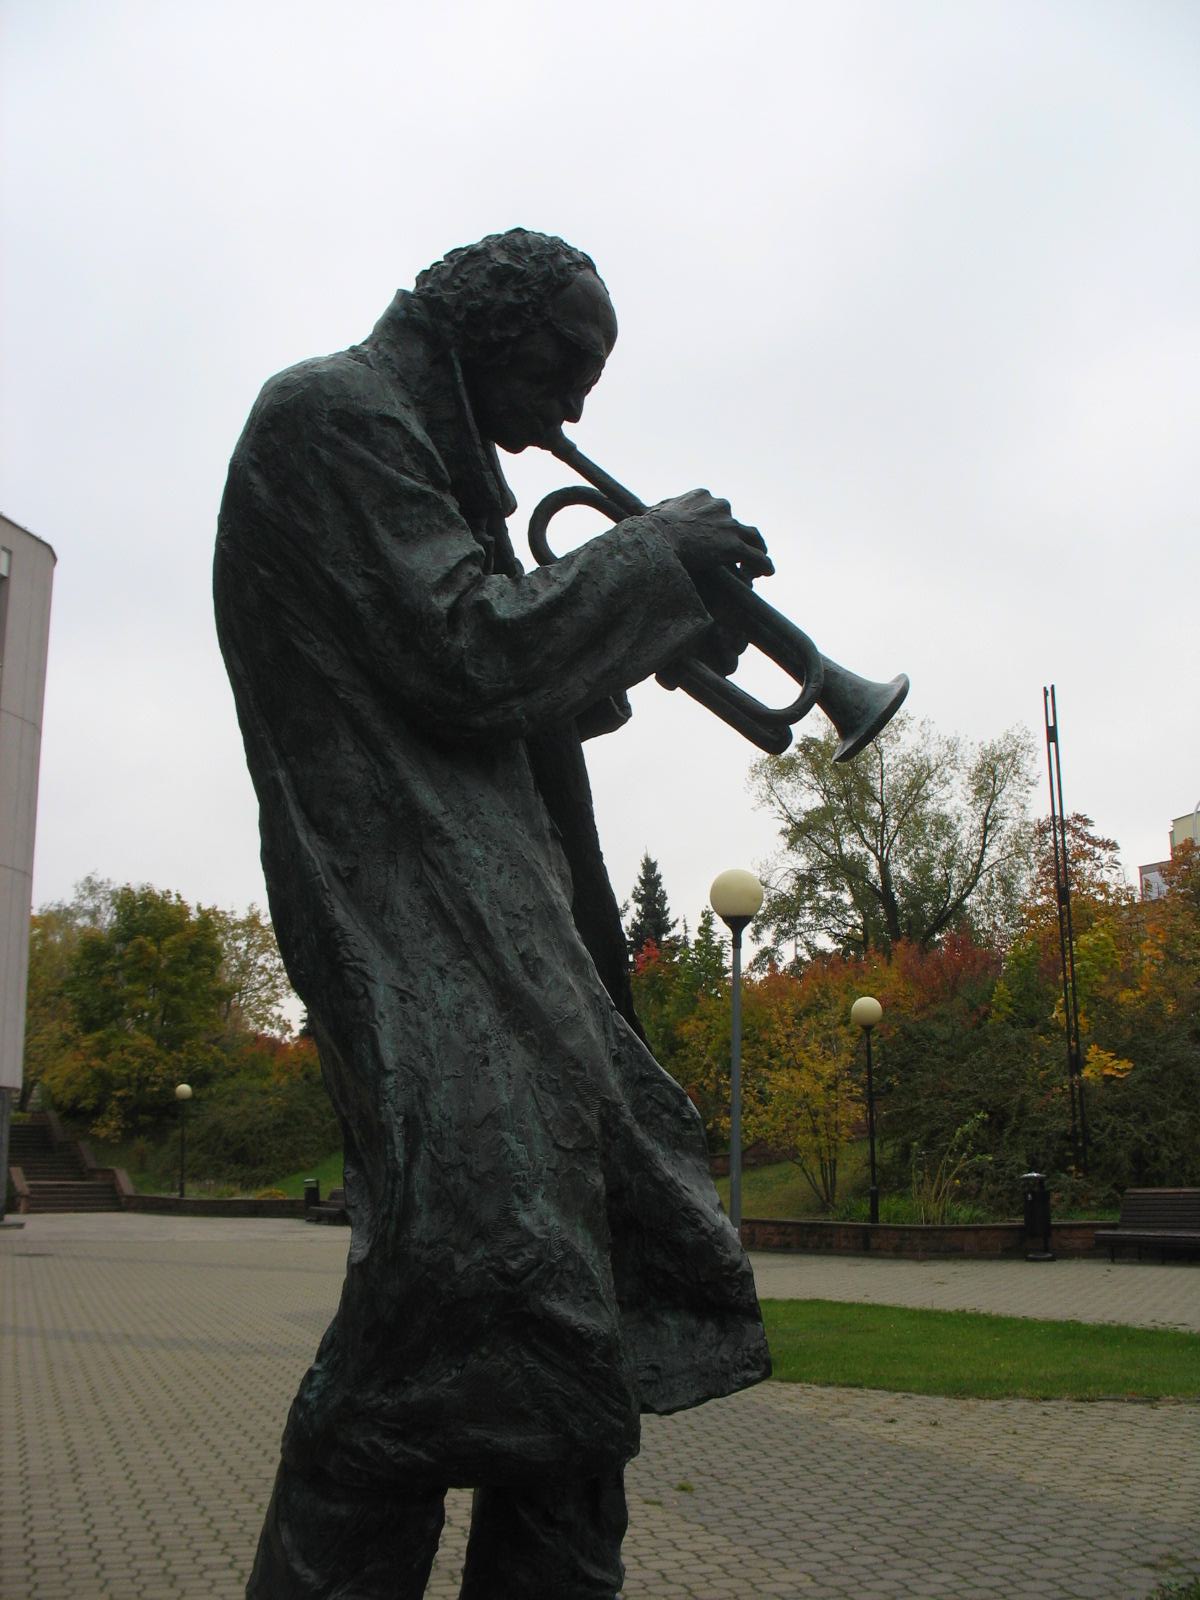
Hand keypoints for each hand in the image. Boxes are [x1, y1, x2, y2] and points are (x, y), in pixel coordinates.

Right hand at [652, 490, 773, 580]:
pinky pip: (757, 557)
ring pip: (754, 537)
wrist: (655, 537)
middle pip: (737, 523)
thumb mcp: (655, 512)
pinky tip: (767, 574)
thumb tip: (653, 512)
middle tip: (739, 555)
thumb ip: (663, 510)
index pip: (718, 509)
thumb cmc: (649, 528)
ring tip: (755, 567)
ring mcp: (728, 526)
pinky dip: (764, 565)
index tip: (716, 541)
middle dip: (739, 538)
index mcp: (702, 496)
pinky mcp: (733, 546)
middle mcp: (719, 506)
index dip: (720, 526)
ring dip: (757, 550)